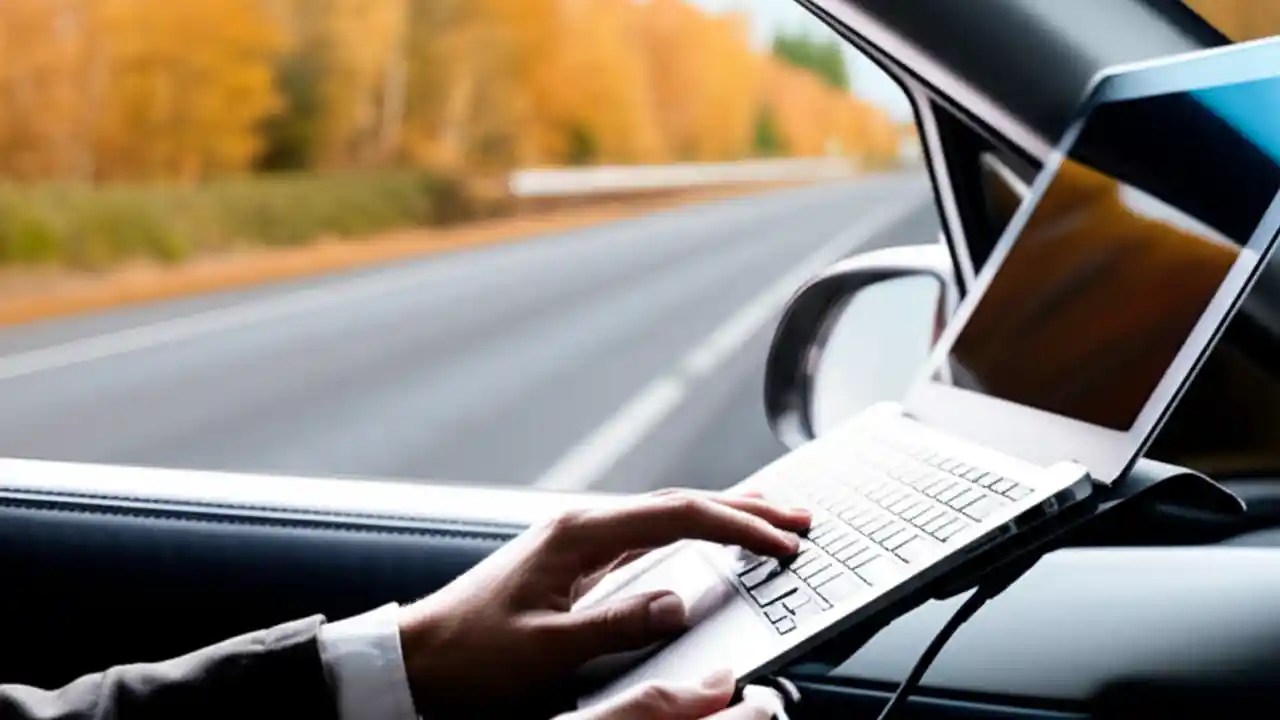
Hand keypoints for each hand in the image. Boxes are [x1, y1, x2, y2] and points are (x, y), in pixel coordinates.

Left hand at [397, 489, 809, 715]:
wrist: (416, 657)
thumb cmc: (469, 654)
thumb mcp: (544, 648)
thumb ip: (615, 623)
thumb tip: (678, 601)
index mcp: (576, 534)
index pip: (675, 516)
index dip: (735, 526)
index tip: (781, 542)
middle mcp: (580, 527)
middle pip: (677, 505)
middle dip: (742, 509)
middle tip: (798, 517)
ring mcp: (578, 543)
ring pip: (665, 519)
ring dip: (720, 518)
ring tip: (771, 518)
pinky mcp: (575, 564)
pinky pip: (647, 541)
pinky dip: (690, 538)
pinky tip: (710, 544)